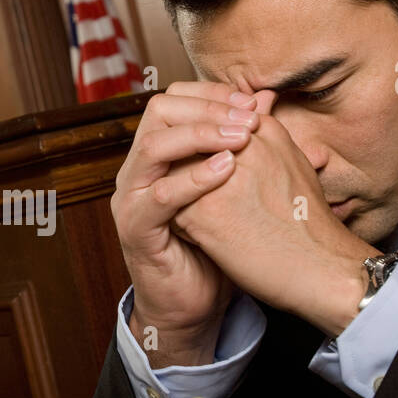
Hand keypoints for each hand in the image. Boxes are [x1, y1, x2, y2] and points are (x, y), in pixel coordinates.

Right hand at [110, 82, 264, 363]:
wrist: (196, 303)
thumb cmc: (215, 245)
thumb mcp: (234, 186)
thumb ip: (244, 142)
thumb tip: (266, 100)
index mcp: (158, 156)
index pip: (174, 101)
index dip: (212, 95)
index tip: (252, 101)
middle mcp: (137, 170)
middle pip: (158, 112)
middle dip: (207, 109)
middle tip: (248, 118)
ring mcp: (131, 198)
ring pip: (153, 147)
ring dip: (200, 136)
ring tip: (240, 138)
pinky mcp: (135, 229)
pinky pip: (159, 196)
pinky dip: (193, 179)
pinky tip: (226, 170)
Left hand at [173, 112, 379, 336]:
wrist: (321, 268)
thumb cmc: (308, 220)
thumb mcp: (292, 160)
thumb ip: (267, 129)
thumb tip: (260, 97)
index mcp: (261, 129)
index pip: (208, 122)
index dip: (203, 150)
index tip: (218, 177)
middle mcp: (238, 146)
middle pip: (185, 143)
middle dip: (184, 167)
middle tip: (207, 200)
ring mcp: (219, 176)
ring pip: (171, 172)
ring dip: (179, 194)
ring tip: (208, 219)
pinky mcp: (203, 210)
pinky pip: (169, 205)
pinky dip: (180, 221)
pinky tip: (204, 238)